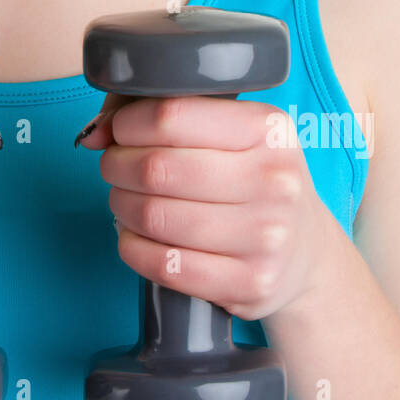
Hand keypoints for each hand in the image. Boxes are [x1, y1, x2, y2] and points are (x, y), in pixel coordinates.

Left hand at [77, 93, 338, 320]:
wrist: (305, 252)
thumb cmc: (251, 180)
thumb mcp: (229, 133)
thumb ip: (157, 116)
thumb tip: (93, 135)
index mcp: (268, 129)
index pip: (172, 115)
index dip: (127, 123)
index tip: (119, 131)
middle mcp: (274, 180)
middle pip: (157, 168)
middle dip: (116, 166)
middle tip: (114, 168)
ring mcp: (266, 237)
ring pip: (154, 217)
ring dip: (121, 206)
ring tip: (124, 200)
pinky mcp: (250, 283)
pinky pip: (164, 266)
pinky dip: (133, 248)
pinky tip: (136, 237)